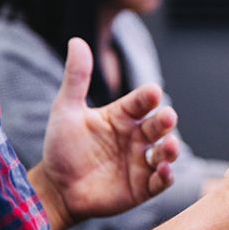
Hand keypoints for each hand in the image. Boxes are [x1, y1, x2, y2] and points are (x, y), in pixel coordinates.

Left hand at [29, 38, 179, 229]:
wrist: (56, 188)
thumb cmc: (62, 148)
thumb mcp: (66, 110)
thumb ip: (76, 78)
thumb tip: (77, 40)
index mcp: (123, 117)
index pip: (141, 102)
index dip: (147, 97)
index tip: (152, 92)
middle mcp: (137, 137)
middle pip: (158, 126)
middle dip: (165, 121)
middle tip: (167, 117)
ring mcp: (142, 162)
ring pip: (165, 152)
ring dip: (171, 149)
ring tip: (169, 146)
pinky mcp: (143, 187)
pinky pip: (161, 181)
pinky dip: (166, 176)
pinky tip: (164, 171)